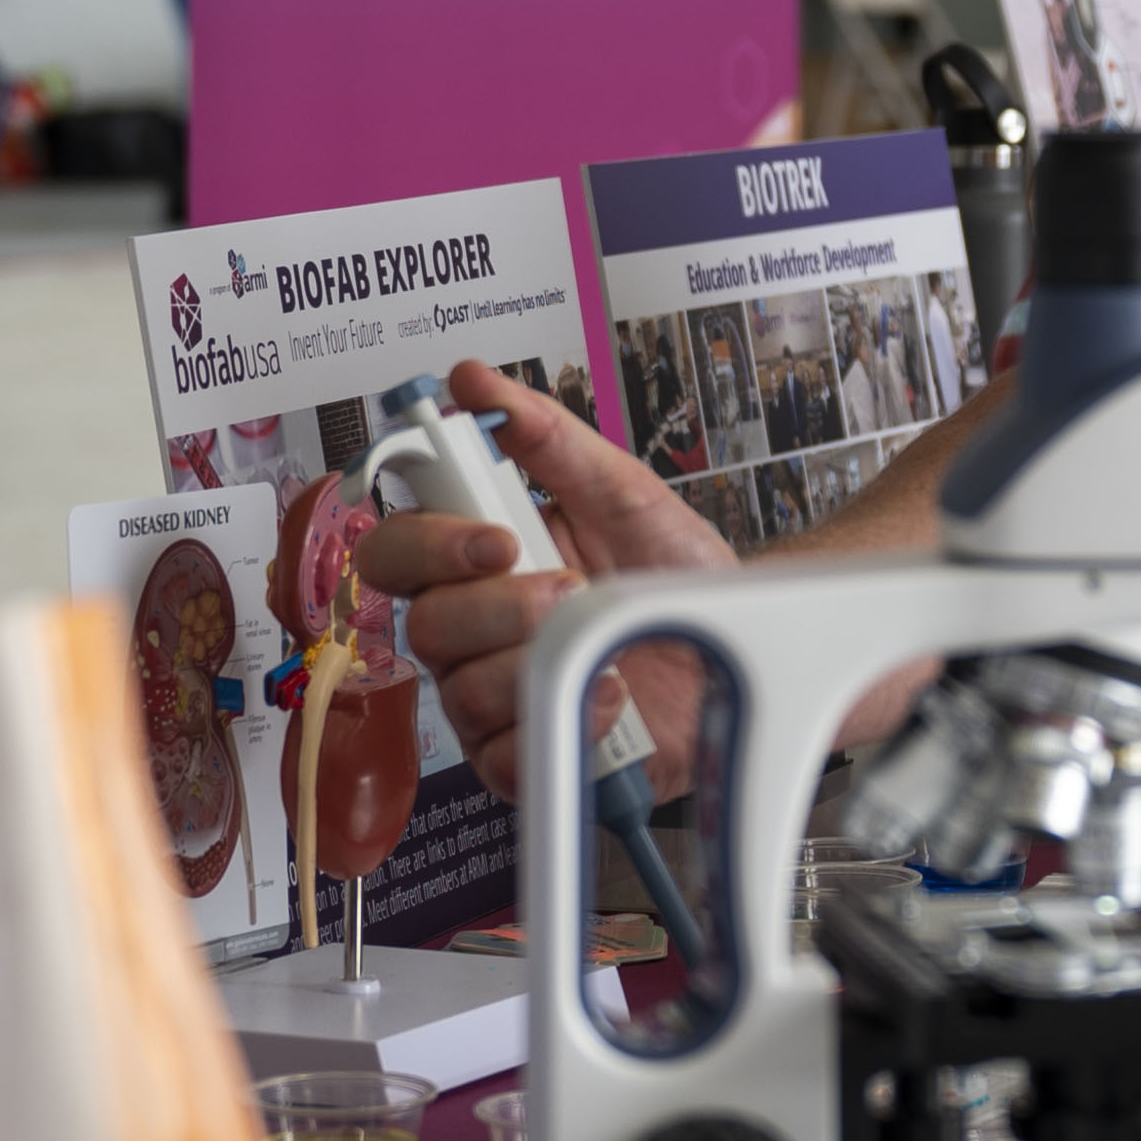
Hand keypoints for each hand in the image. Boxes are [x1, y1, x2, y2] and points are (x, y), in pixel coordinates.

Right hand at [356, 356, 730, 799]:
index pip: (397, 551)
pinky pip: (504, 756)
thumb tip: (474, 379)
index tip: (496, 535)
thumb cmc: (674, 574)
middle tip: (568, 588)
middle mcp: (473, 632)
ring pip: (460, 688)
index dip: (427, 543)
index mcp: (477, 563)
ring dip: (536, 655)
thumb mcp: (621, 490)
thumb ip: (546, 436)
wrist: (743, 646)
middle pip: (422, 623)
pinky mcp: (527, 761)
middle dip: (498, 605)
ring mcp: (493, 700)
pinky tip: (610, 696)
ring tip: (601, 636)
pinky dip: (564, 718)